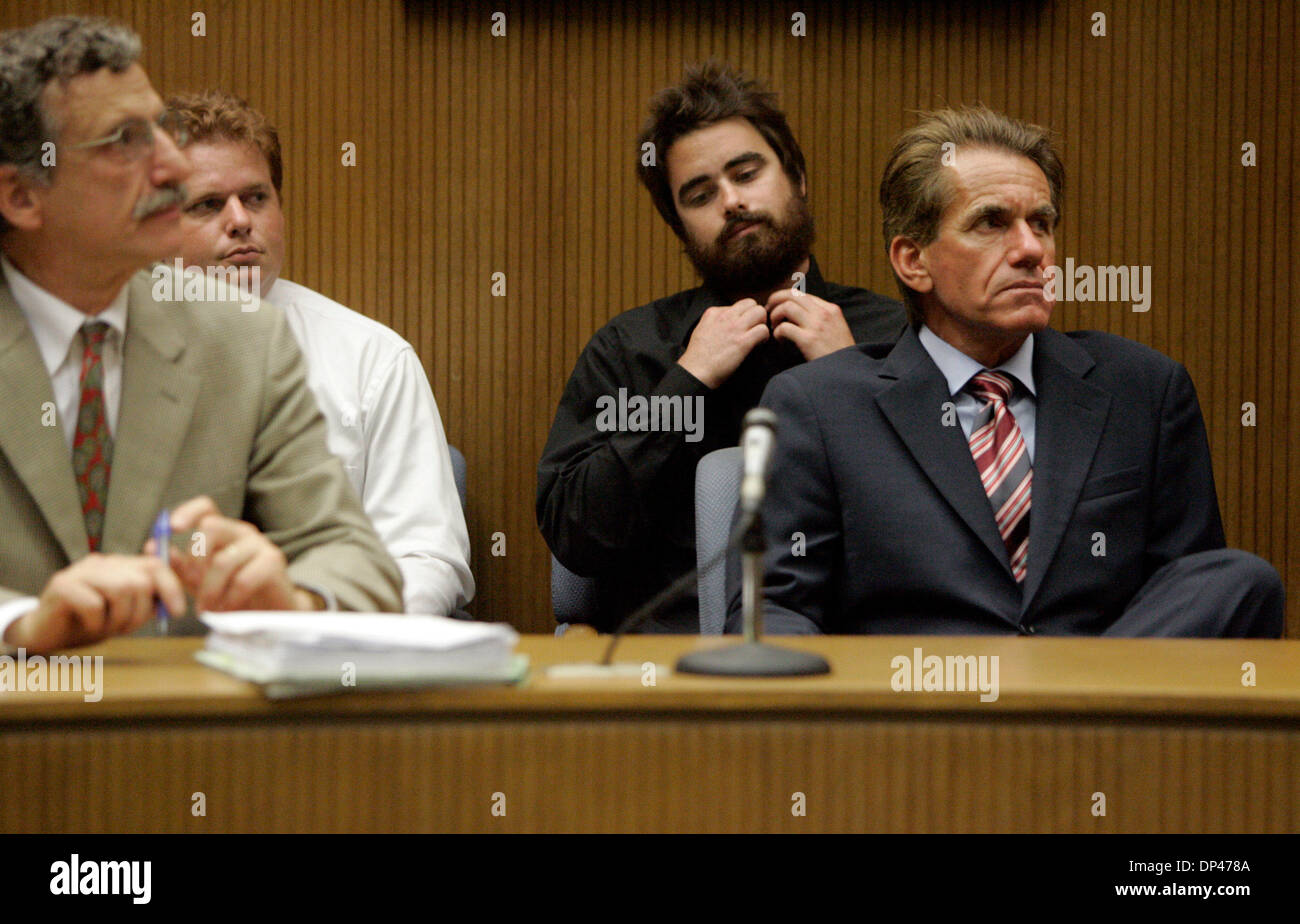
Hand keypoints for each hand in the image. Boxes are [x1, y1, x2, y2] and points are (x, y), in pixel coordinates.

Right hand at [4, 554, 185, 652]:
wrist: (47, 633)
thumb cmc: (89, 622)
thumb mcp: (126, 613)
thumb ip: (148, 603)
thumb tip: (174, 604)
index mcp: (120, 565)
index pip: (155, 565)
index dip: (171, 587)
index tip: (177, 612)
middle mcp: (102, 563)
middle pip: (140, 580)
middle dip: (141, 612)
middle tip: (126, 628)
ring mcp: (80, 571)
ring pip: (121, 589)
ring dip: (120, 618)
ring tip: (108, 628)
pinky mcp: (62, 585)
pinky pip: (94, 604)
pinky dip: (98, 623)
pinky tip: (90, 627)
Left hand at [162, 496, 318, 611]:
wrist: (271, 613)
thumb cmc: (234, 594)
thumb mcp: (200, 581)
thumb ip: (179, 565)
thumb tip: (151, 546)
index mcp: (224, 531)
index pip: (206, 506)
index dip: (187, 511)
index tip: (172, 528)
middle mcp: (242, 532)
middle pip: (211, 527)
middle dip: (195, 560)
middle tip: (193, 587)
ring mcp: (260, 545)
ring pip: (223, 560)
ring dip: (210, 590)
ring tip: (207, 610)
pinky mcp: (273, 563)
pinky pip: (242, 580)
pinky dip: (229, 599)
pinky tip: (227, 610)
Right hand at [677, 298, 770, 388]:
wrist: (695, 372)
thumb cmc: (698, 356)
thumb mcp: (702, 329)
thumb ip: (715, 321)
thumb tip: (730, 321)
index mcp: (713, 312)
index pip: (738, 305)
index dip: (743, 316)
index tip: (742, 327)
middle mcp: (725, 316)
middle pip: (752, 303)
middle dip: (756, 315)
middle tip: (754, 329)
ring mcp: (734, 328)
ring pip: (760, 312)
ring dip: (762, 324)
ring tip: (757, 336)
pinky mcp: (742, 342)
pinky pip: (763, 330)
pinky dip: (764, 337)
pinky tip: (758, 344)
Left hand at [767, 289, 853, 360]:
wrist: (848, 370)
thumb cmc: (840, 354)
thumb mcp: (838, 328)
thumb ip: (823, 318)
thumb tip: (801, 313)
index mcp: (831, 309)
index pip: (802, 294)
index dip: (785, 298)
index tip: (777, 307)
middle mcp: (824, 313)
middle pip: (792, 295)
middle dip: (775, 300)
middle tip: (768, 311)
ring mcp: (816, 325)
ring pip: (786, 307)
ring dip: (775, 316)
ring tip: (774, 327)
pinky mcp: (808, 340)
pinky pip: (784, 328)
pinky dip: (777, 333)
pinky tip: (780, 340)